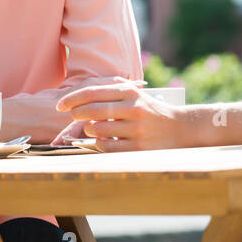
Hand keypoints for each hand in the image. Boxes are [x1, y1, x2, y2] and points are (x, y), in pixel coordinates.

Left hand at [55, 83, 190, 151]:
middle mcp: (134, 109)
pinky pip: (106, 146)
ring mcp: (137, 129)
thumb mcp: (136, 95)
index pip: (93, 93)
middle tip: (74, 116)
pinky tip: (104, 139)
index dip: (72, 98)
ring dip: (90, 130)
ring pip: (97, 130)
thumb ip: (111, 93)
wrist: (181, 128)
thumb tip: (77, 99)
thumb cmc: (150, 111)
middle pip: (92, 110)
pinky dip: (99, 143)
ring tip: (95, 128)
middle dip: (77, 114)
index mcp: (131, 93)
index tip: (59, 105)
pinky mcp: (138, 148)